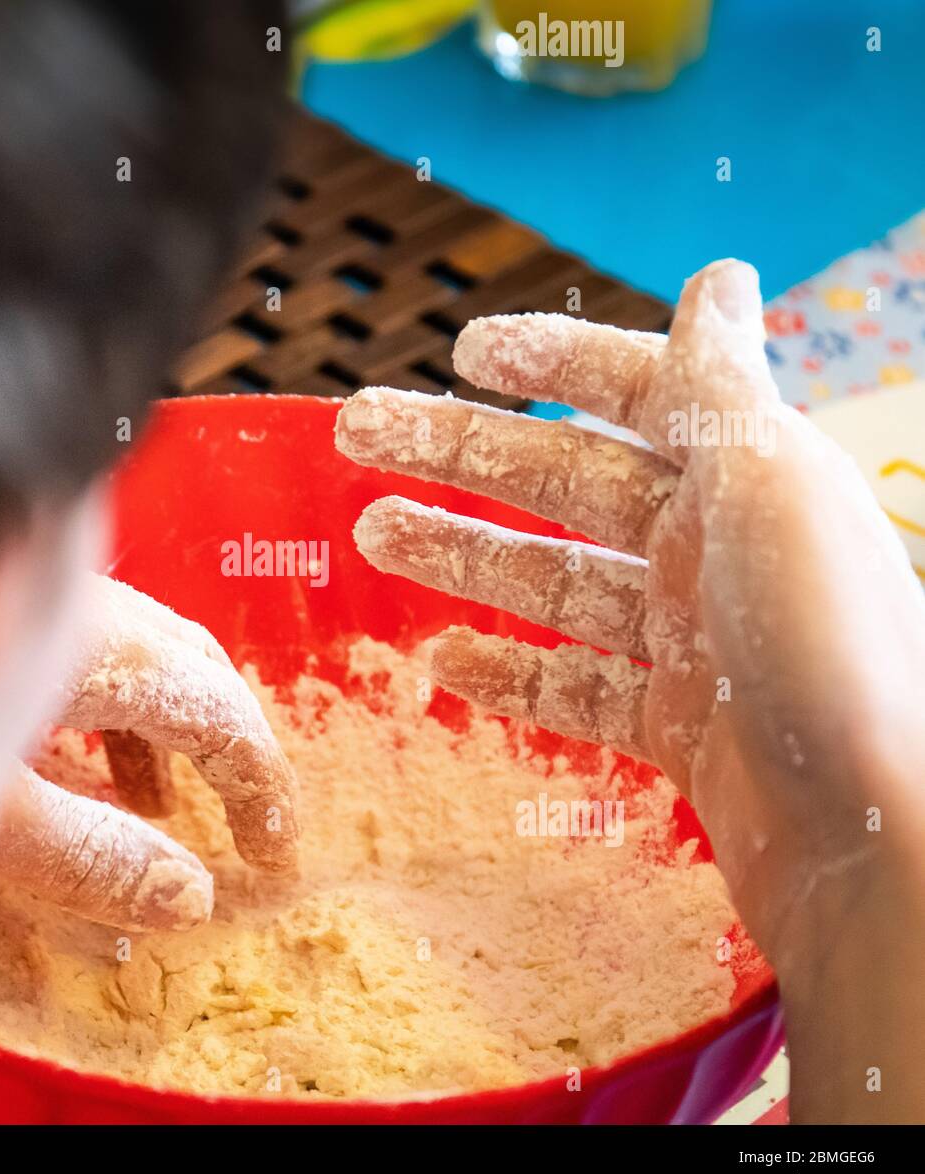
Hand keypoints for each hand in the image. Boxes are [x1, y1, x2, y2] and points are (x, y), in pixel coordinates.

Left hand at [0, 575, 298, 931]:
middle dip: (227, 746)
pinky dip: (104, 704)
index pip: (219, 710)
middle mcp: (76, 598)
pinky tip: (69, 750)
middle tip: (244, 822)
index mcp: (96, 643)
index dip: (260, 787)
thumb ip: (84, 853)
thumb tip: (189, 898)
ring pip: (131, 651)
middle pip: (191, 664)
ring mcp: (23, 585)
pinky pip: (76, 647)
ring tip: (155, 805)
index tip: (274, 861)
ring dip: (163, 727)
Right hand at [338, 260, 924, 1120]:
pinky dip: (510, 672)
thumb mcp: (769, 488)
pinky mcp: (674, 725)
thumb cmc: (826, 644)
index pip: (638, 393)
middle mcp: (713, 550)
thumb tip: (719, 278)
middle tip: (361, 432)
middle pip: (565, 483)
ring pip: (554, 582)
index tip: (463, 350)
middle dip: (460, 453)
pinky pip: (573, 685)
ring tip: (372, 533)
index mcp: (741, 476)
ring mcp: (689, 643)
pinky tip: (444, 658)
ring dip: (462, 554)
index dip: (553, 360)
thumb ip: (722, 388)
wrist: (878, 835)